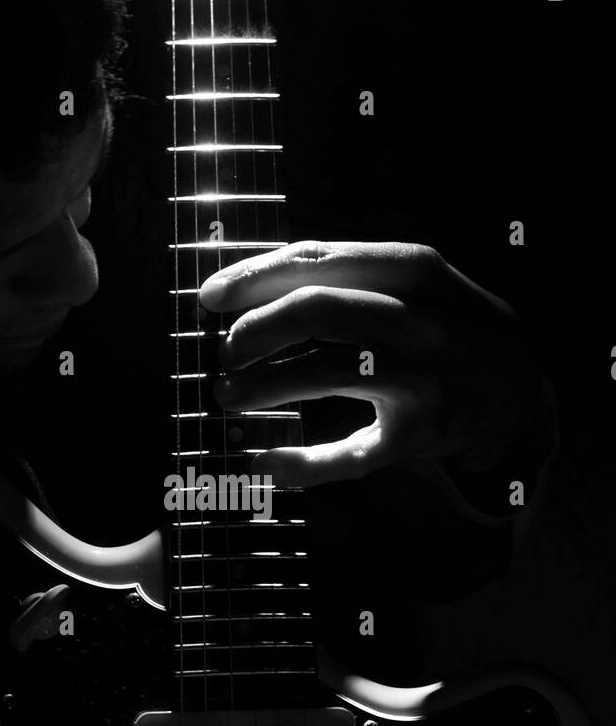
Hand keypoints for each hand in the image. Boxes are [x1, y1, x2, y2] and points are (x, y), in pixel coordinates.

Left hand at [201, 240, 544, 486]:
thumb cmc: (443, 323)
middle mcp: (419, 322)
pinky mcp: (419, 435)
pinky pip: (349, 453)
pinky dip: (300, 464)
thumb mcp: (412, 281)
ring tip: (226, 394)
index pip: (321, 261)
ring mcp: (421, 380)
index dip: (255, 276)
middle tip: (223, 352)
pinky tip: (264, 463)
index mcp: (414, 272)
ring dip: (263, 385)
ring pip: (326, 374)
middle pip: (319, 311)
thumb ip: (344, 273)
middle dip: (256, 330)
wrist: (516, 385)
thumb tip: (246, 275)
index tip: (209, 296)